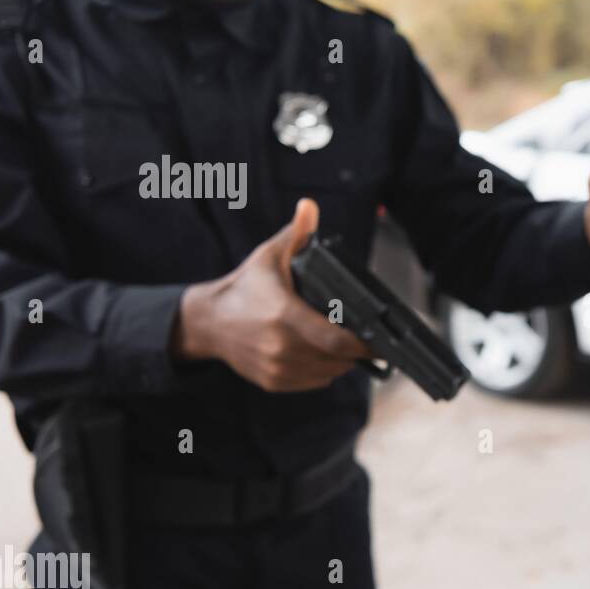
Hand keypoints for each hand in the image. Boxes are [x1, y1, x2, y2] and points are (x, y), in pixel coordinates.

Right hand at [173, 198, 372, 391]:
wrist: (208, 322)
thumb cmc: (244, 287)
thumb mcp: (268, 256)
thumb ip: (295, 233)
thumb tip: (308, 206)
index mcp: (284, 315)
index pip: (335, 340)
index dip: (364, 343)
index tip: (380, 339)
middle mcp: (280, 347)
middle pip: (338, 358)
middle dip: (356, 349)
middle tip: (364, 336)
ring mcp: (276, 368)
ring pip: (329, 372)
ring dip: (341, 360)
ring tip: (341, 341)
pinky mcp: (273, 382)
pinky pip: (314, 381)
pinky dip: (324, 370)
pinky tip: (321, 352)